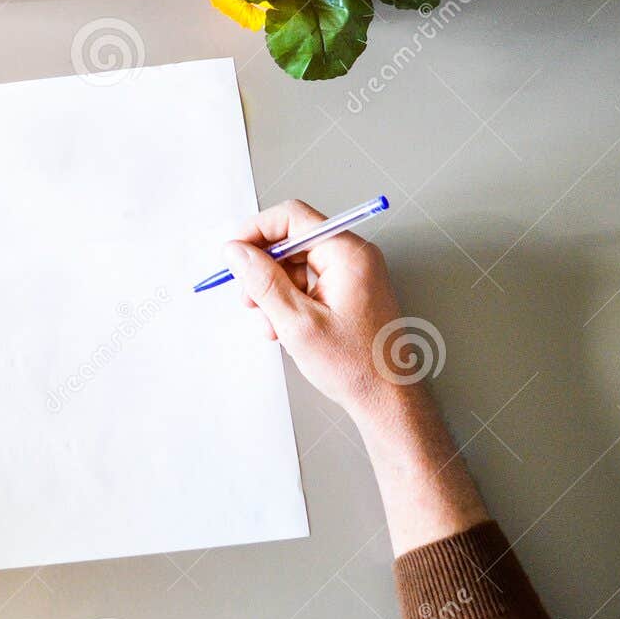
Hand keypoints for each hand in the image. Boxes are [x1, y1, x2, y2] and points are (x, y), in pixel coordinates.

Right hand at [225, 200, 486, 553]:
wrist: (387, 400)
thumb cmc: (355, 366)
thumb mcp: (296, 322)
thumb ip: (262, 281)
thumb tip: (236, 251)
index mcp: (348, 254)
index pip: (292, 217)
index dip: (256, 232)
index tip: (232, 254)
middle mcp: (353, 258)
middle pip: (292, 241)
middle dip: (262, 269)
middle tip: (248, 298)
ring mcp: (352, 276)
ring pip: (295, 266)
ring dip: (273, 292)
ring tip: (269, 324)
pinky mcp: (347, 294)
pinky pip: (307, 284)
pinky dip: (288, 303)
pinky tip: (283, 329)